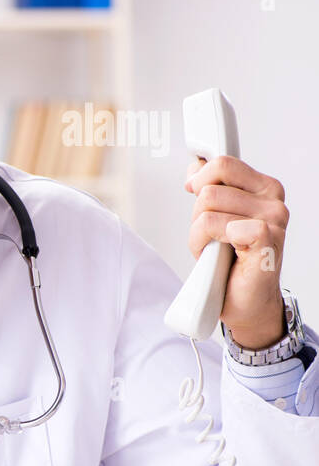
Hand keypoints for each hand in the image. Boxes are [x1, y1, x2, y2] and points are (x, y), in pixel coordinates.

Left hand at [186, 155, 287, 348]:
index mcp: (264, 188)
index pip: (223, 163)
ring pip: (206, 208)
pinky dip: (204, 244)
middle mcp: (272, 200)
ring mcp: (273, 219)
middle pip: (209, 188)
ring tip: (214, 250)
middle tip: (209, 236)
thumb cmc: (232, 262)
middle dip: (196, 214)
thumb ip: (210, 188)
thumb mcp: (216, 217)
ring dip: (198, 234)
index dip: (200, 178)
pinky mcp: (265, 238)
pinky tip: (219, 257)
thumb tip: (195, 165)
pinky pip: (214, 226)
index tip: (192, 190)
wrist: (246, 302)